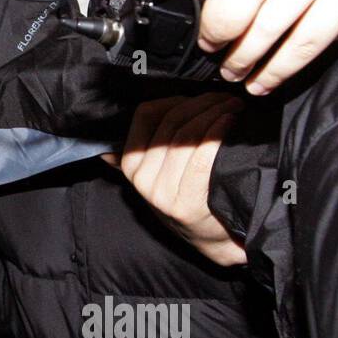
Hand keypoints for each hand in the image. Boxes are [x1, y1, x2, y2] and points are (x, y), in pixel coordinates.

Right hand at [114, 93, 246, 265]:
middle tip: (225, 97)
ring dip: (215, 113)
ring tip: (233, 107)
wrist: (211, 239)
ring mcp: (162, 192)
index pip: (146, 115)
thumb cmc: (187, 200)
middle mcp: (142, 178)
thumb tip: (104, 152)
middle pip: (172, 123)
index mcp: (131, 165)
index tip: (196, 97)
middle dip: (202, 103)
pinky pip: (203, 155)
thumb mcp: (153, 181)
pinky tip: (230, 123)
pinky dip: (218, 132)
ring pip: (188, 136)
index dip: (174, 100)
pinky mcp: (186, 202)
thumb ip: (134, 162)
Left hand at [198, 0, 337, 93]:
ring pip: (303, 44)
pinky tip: (301, 57)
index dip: (219, 27)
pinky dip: (314, 53)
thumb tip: (223, 19)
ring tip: (253, 84)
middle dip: (241, 57)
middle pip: (269, 24)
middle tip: (227, 72)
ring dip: (272, 71)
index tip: (208, 43)